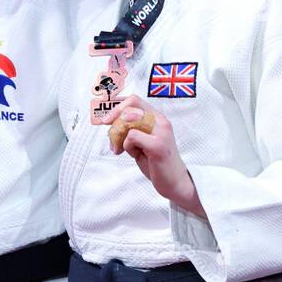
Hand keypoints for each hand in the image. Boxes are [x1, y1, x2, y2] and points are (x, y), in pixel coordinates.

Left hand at [103, 95, 205, 217]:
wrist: (174, 181)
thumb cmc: (156, 161)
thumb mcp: (140, 141)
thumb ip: (130, 129)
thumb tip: (110, 121)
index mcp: (156, 118)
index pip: (134, 100)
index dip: (116, 107)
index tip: (106, 120)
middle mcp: (160, 121)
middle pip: (130, 106)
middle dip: (114, 120)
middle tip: (111, 136)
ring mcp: (161, 132)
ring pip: (129, 119)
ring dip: (119, 135)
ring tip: (121, 149)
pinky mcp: (158, 145)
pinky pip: (131, 136)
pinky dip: (126, 146)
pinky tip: (134, 154)